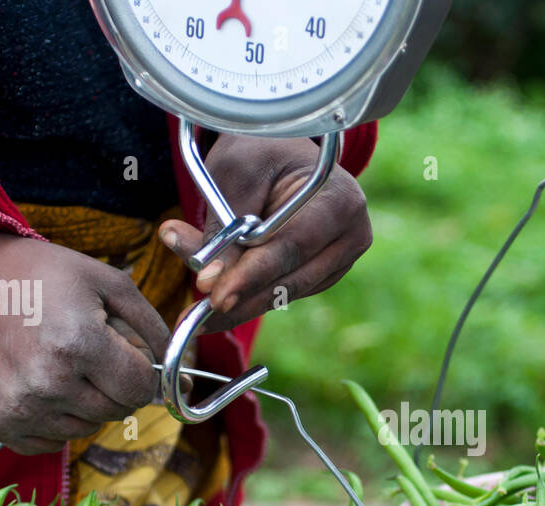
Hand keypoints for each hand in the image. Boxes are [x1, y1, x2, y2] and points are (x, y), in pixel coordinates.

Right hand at [0, 233, 170, 454]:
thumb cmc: (44, 276)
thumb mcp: (108, 283)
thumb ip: (155, 330)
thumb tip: (184, 381)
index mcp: (78, 344)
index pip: (141, 389)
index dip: (143, 373)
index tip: (128, 354)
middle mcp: (47, 383)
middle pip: (117, 410)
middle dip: (115, 384)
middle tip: (90, 352)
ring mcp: (19, 408)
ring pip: (87, 428)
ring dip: (86, 402)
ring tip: (60, 362)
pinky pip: (52, 442)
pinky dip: (56, 419)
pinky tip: (39, 383)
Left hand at [159, 134, 371, 330]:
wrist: (284, 149)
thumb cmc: (260, 150)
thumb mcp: (235, 173)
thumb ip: (224, 226)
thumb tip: (210, 282)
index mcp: (338, 199)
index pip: (293, 246)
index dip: (253, 275)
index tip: (216, 297)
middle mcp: (351, 235)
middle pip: (292, 280)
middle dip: (241, 300)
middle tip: (194, 317)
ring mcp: (341, 259)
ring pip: (285, 293)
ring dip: (240, 301)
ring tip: (194, 308)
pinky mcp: (324, 274)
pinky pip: (284, 292)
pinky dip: (250, 295)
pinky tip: (220, 293)